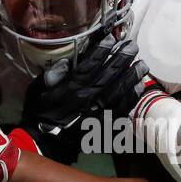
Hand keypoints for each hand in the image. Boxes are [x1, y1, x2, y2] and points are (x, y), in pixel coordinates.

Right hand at [21, 34, 149, 163]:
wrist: (44, 142)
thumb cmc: (41, 112)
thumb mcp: (38, 90)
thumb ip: (52, 75)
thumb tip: (67, 62)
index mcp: (70, 88)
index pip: (90, 65)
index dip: (102, 51)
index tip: (111, 39)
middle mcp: (87, 99)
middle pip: (109, 75)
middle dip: (122, 58)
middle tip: (133, 46)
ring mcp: (97, 113)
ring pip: (119, 91)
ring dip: (132, 76)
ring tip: (142, 64)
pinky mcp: (103, 125)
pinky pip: (122, 110)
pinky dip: (131, 97)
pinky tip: (138, 87)